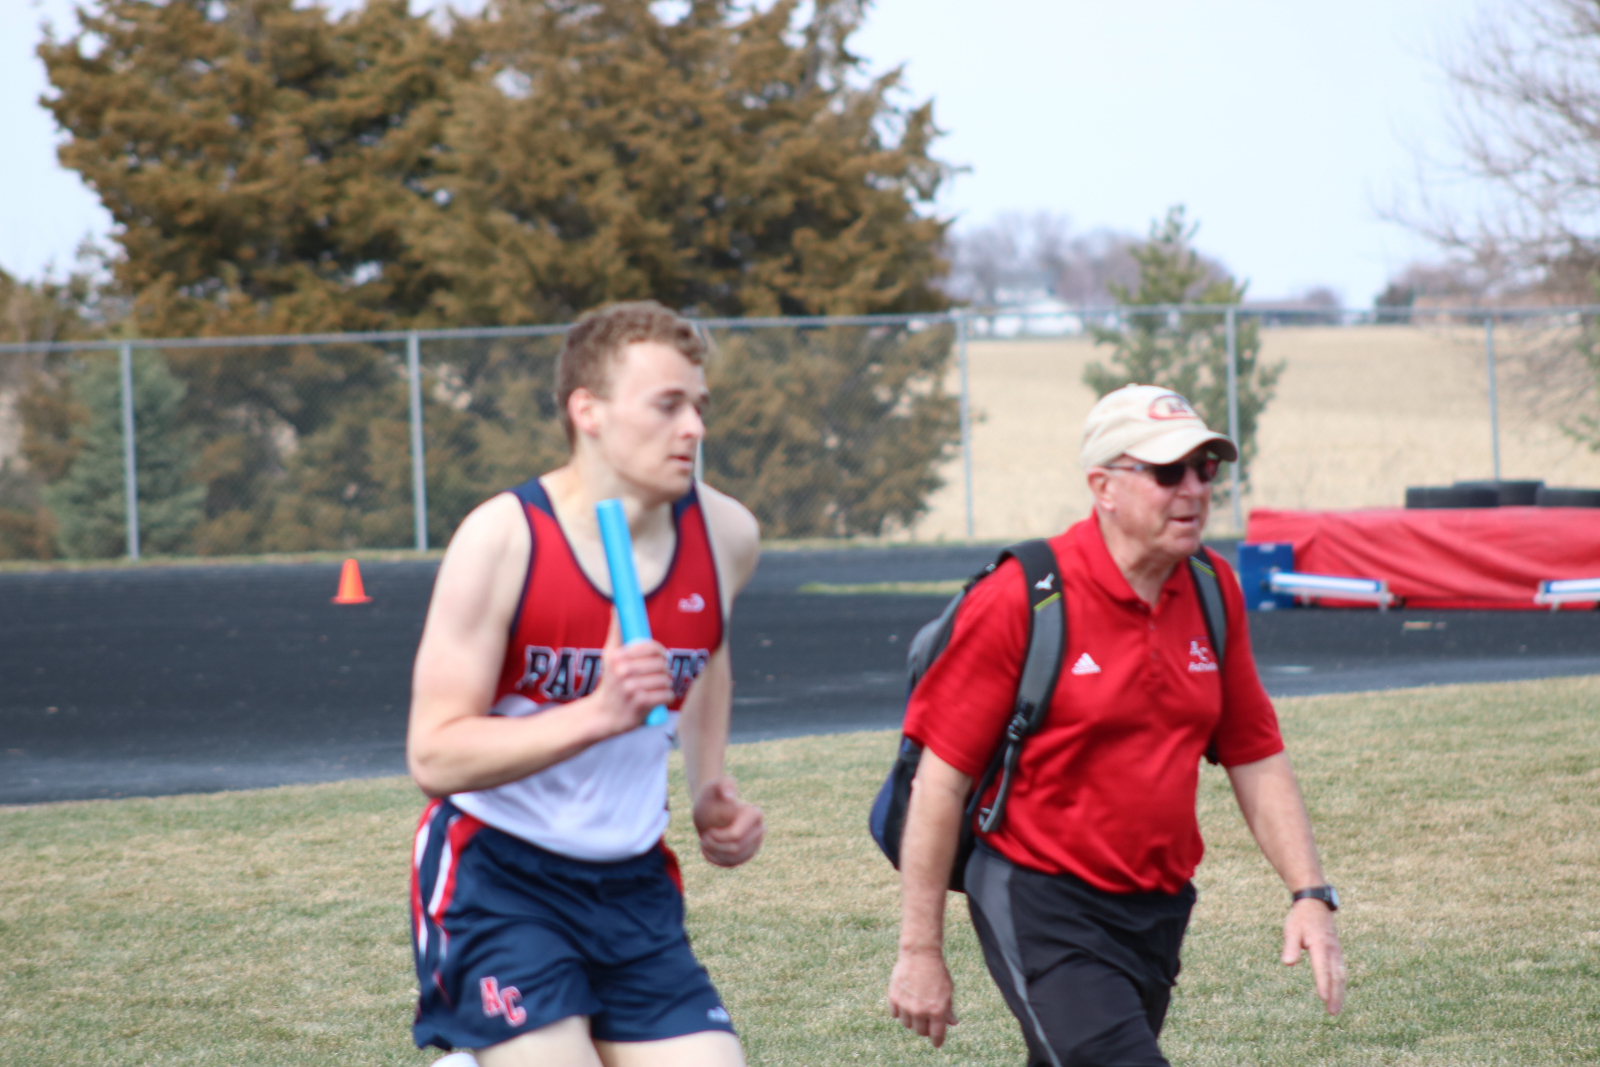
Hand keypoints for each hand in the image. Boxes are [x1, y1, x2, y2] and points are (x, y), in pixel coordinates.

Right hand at [593, 613, 673, 736]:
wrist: (604, 714)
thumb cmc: (609, 681)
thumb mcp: (609, 654)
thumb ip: (616, 631)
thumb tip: (617, 606)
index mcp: (617, 657)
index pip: (651, 647)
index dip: (660, 651)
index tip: (660, 656)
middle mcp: (623, 672)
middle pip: (661, 664)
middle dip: (662, 670)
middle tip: (656, 675)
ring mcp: (632, 689)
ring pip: (666, 680)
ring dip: (665, 684)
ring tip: (655, 687)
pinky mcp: (641, 705)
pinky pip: (667, 695)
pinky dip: (666, 697)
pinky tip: (658, 698)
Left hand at [692, 776, 763, 866]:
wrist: (709, 808)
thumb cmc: (711, 796)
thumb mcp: (713, 787)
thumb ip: (722, 785)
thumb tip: (730, 795)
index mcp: (754, 814)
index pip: (735, 837)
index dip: (717, 838)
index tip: (708, 831)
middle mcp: (760, 829)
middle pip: (735, 849)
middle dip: (715, 846)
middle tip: (705, 836)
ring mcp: (755, 843)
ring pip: (734, 859)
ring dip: (714, 853)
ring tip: (705, 842)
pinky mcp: (747, 853)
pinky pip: (732, 864)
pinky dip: (716, 860)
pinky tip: (708, 850)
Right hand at [888, 946, 957, 1047]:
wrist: (920, 954)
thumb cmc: (937, 972)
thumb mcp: (948, 991)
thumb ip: (948, 1009)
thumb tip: (952, 1023)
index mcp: (937, 1010)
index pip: (937, 1035)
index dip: (937, 1041)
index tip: (936, 1043)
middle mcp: (921, 1010)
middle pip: (920, 1032)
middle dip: (924, 1029)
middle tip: (926, 1021)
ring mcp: (906, 1005)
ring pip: (907, 1024)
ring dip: (912, 1020)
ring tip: (915, 1009)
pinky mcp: (894, 998)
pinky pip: (896, 1014)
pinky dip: (900, 1012)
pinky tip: (905, 1003)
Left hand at [1283, 898, 1345, 1014]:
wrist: (1315, 902)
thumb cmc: (1300, 917)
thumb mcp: (1291, 929)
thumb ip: (1290, 946)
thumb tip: (1288, 963)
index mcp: (1320, 944)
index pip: (1322, 968)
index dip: (1323, 984)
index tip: (1323, 999)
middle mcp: (1332, 949)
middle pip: (1336, 976)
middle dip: (1335, 995)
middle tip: (1332, 1012)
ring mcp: (1336, 950)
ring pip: (1340, 975)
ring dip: (1339, 992)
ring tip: (1335, 1008)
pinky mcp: (1336, 951)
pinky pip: (1340, 970)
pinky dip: (1340, 983)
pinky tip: (1337, 993)